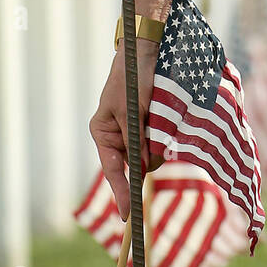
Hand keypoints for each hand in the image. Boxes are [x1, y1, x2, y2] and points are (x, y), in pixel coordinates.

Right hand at [89, 38, 161, 219]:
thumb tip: (144, 170)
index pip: (112, 169)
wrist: (145, 52)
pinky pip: (155, 141)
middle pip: (132, 164)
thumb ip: (136, 141)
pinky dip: (161, 137)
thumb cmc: (132, 78)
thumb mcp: (132, 111)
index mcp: (102, 132)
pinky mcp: (147, 125)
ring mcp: (132, 130)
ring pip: (147, 153)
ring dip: (156, 146)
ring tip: (157, 117)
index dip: (121, 192)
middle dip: (145, 162)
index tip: (128, 215)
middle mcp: (115, 135)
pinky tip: (164, 119)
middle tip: (156, 144)